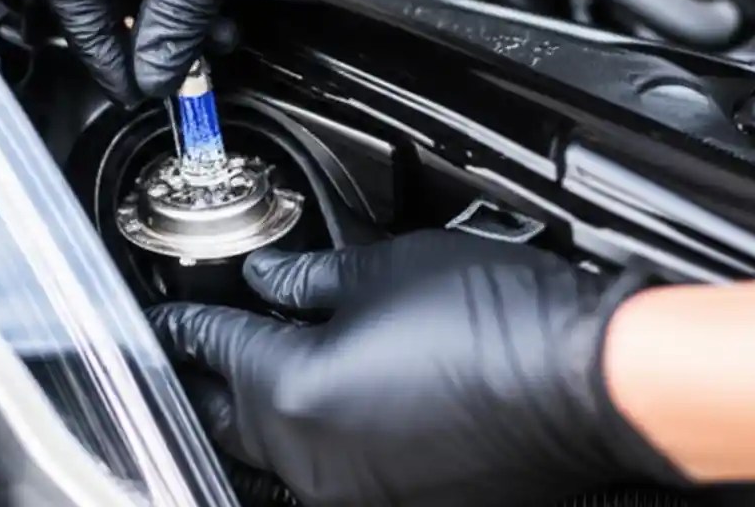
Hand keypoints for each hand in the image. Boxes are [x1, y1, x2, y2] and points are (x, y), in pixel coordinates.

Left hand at [148, 231, 678, 505]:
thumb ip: (308, 279)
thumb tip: (272, 279)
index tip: (170, 315)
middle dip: (204, 379)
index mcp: (291, 394)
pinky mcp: (398, 503)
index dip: (187, 323)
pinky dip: (313, 441)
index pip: (217, 348)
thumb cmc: (497, 318)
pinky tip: (327, 409)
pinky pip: (329, 474)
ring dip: (255, 417)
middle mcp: (313, 461)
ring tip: (249, 381)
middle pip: (228, 416)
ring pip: (275, 455)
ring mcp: (356, 493)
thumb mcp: (383, 271)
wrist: (584, 379)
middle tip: (190, 351)